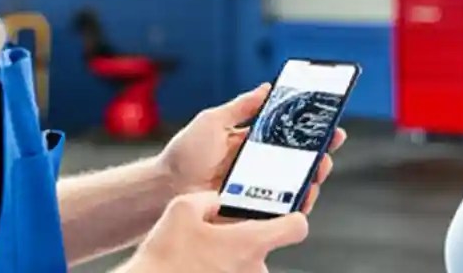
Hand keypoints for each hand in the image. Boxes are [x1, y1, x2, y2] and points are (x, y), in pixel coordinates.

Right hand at [120, 191, 308, 272]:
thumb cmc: (165, 256)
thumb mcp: (182, 208)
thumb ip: (209, 198)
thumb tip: (217, 201)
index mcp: (249, 242)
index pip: (297, 227)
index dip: (292, 218)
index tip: (284, 215)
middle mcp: (253, 269)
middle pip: (264, 248)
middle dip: (244, 242)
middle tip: (216, 237)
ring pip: (246, 267)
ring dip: (230, 261)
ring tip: (200, 257)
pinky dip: (219, 272)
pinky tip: (196, 270)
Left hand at [157, 84, 347, 212]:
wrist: (166, 186)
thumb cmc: (185, 153)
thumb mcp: (213, 120)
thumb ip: (241, 106)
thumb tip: (267, 88)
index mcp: (253, 142)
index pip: (289, 133)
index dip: (310, 128)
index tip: (329, 120)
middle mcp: (260, 165)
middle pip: (300, 159)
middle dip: (321, 151)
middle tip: (330, 144)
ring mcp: (259, 188)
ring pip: (297, 184)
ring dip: (314, 176)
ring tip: (319, 168)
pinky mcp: (255, 208)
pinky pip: (283, 208)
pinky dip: (299, 203)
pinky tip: (306, 195)